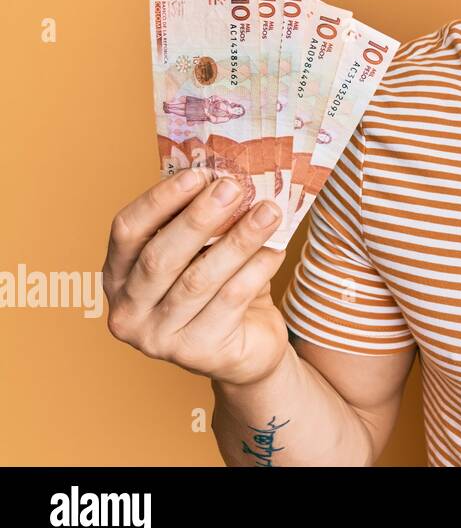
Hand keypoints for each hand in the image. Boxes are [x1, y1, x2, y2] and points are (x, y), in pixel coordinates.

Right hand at [103, 167, 290, 386]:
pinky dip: (256, 270)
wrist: (247, 349)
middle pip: (160, 257)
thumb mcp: (201, 253)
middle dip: (199, 218)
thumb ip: (200, 221)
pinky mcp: (197, 353)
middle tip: (234, 187)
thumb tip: (224, 175)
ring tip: (269, 212)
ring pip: (199, 280)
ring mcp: (158, 339)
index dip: (160, 200)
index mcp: (118, 276)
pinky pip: (230, 301)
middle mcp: (128, 311)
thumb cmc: (218, 289)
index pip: (126, 231)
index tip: (198, 174)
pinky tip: (275, 250)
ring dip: (238, 240)